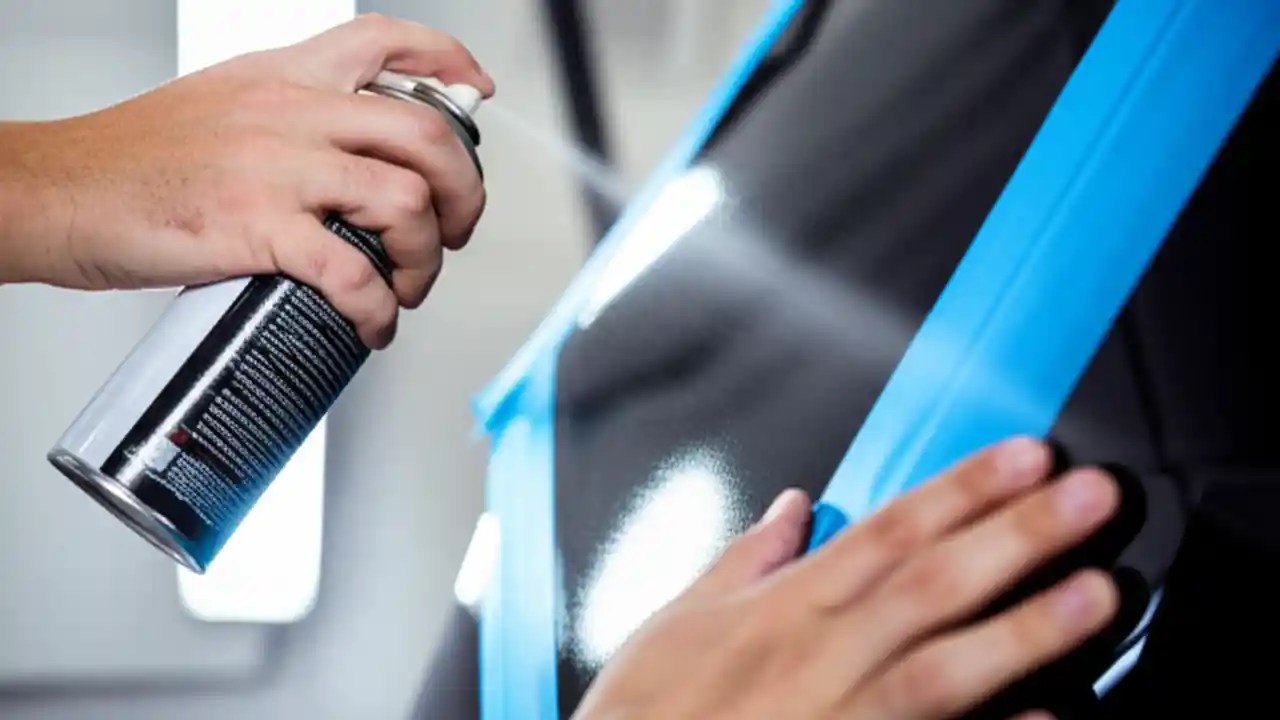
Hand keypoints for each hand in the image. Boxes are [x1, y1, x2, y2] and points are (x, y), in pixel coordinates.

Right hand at [0, 13, 492, 347]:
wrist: (56, 190)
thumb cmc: (135, 159)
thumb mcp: (226, 105)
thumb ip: (292, 115)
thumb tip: (354, 152)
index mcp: (285, 75)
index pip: (386, 42)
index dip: (448, 63)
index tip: (478, 92)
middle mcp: (290, 111)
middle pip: (425, 131)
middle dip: (464, 190)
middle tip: (456, 227)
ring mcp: (275, 168)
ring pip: (403, 200)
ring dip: (425, 257)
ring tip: (407, 284)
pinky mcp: (253, 227)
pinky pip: (349, 271)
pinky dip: (377, 307)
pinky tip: (370, 322)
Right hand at [575, 437, 1121, 719]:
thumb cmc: (647, 715)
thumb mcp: (676, 619)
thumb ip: (743, 560)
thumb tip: (789, 508)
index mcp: (783, 608)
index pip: (888, 529)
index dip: (962, 488)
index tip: (1024, 456)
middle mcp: (819, 656)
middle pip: (932, 582)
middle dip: (1017, 533)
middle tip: (1091, 495)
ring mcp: (842, 717)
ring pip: (944, 666)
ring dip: (1025, 628)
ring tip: (1095, 591)